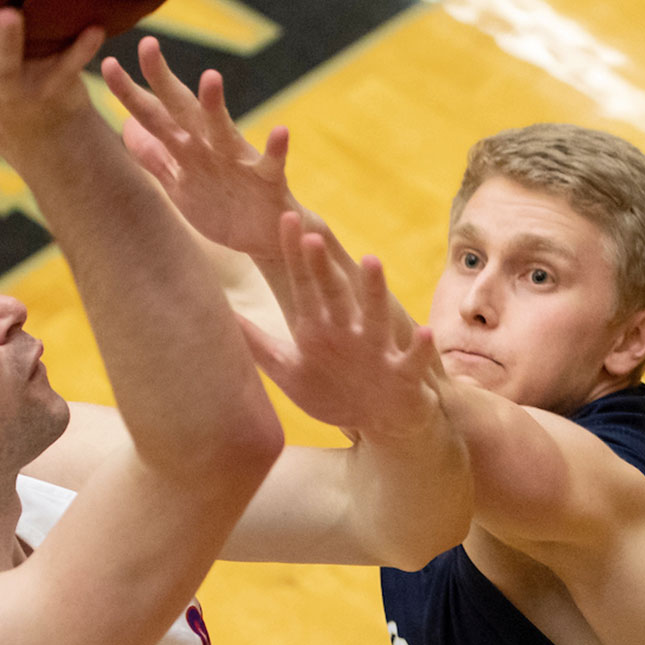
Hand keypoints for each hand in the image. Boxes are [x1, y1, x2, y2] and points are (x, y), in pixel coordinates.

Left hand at [100, 37, 328, 263]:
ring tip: (210, 78)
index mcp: (188, 148)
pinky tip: (280, 131)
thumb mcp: (180, 183)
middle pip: (182, 111)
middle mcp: (210, 146)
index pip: (153, 115)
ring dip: (216, 107)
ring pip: (225, 131)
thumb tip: (126, 125)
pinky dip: (277, 147)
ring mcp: (239, 161)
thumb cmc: (221, 206)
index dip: (130, 94)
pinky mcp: (268, 180)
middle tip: (146, 45)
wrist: (264, 235)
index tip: (108, 63)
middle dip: (163, 80)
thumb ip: (154, 155)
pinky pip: (273, 162)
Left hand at [239, 213, 442, 439]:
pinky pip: (413, 360)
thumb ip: (256, 344)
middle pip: (333, 294)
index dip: (294, 255)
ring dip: (374, 291)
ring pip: (375, 317)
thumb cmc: (333, 392)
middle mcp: (348, 331)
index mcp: (318, 328)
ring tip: (372, 261)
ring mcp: (377, 350)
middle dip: (322, 267)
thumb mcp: (288, 370)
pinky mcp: (402, 374)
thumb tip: (218, 317)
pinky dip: (420, 349)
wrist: (381, 423)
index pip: (304, 284)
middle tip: (311, 235)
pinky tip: (425, 333)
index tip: (284, 221)